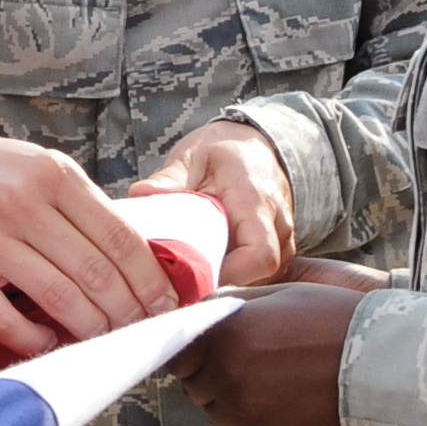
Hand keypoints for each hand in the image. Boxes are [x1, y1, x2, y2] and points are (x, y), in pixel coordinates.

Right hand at [0, 127, 177, 356]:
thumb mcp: (47, 169)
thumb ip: (87, 209)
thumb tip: (140, 263)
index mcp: (55, 176)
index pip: (120, 238)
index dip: (150, 279)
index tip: (166, 305)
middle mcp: (22, 204)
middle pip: (94, 272)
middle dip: (127, 311)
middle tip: (141, 330)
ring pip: (57, 298)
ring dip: (90, 328)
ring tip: (103, 339)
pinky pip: (3, 320)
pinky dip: (35, 339)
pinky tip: (51, 341)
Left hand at [130, 119, 295, 284]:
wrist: (253, 144)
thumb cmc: (222, 150)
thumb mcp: (192, 157)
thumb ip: (169, 179)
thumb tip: (140, 194)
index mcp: (255, 199)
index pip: (259, 255)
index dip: (230, 275)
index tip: (196, 275)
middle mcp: (279, 221)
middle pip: (263, 274)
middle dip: (226, 281)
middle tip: (188, 276)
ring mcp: (285, 236)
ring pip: (266, 277)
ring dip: (234, 278)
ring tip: (200, 266)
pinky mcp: (283, 247)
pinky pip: (267, 273)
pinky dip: (242, 275)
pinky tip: (216, 264)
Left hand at [169, 272, 371, 425]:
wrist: (385, 372)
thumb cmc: (337, 322)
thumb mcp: (282, 295)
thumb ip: (234, 305)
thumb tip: (204, 314)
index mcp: (226, 335)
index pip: (179, 353)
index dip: (192, 351)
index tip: (208, 348)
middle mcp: (227, 377)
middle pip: (195, 385)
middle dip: (212, 375)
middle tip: (249, 364)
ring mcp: (246, 413)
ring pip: (219, 412)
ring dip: (232, 399)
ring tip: (274, 382)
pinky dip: (260, 420)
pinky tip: (291, 402)